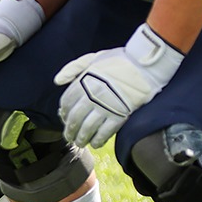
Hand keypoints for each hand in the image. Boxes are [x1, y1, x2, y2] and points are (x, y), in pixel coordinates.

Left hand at [55, 23, 183, 147]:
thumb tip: (57, 81)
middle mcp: (91, 95)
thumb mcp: (92, 58)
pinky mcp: (120, 115)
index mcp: (83, 81)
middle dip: (70, 130)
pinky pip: (106, 131)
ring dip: (82, 138)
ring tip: (80, 143)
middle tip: (69, 137)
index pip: (66, 102)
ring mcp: (106, 106)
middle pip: (75, 117)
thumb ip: (72, 68)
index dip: (64, 113)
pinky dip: (98, 140)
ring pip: (88, 127)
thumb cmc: (119, 60)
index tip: (64, 119)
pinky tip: (95, 144)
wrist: (144, 64)